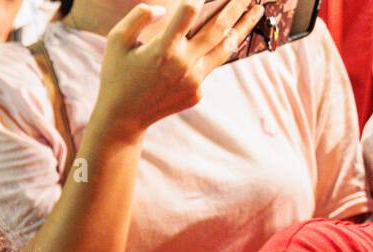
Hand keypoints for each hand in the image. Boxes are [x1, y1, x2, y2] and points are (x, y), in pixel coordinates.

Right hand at [93, 0, 263, 141]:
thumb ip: (137, 18)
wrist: (123, 118)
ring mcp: (193, 80)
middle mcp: (183, 64)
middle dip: (236, 4)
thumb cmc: (117, 75)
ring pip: (226, 47)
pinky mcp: (197, 92)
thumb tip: (162, 8)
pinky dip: (218, 50)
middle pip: (219, 26)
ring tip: (256, 9)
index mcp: (163, 49)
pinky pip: (210, 66)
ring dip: (243, 26)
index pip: (189, 12)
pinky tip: (228, 37)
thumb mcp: (116, 42)